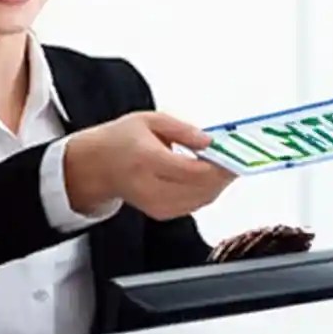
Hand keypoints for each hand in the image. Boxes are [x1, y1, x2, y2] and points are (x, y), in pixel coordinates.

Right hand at [64, 111, 235, 220]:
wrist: (96, 166)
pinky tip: (211, 176)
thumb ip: (182, 129)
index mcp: (146, 159)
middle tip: (237, 158)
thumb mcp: (149, 120)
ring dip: (219, 184)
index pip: (190, 171)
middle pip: (200, 189)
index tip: (233, 154)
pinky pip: (194, 206)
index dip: (218, 165)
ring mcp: (154, 204)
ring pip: (200, 200)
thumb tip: (209, 140)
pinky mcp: (160, 213)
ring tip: (226, 164)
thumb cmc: (121, 140)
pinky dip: (208, 192)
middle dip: (224, 175)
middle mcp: (149, 186)